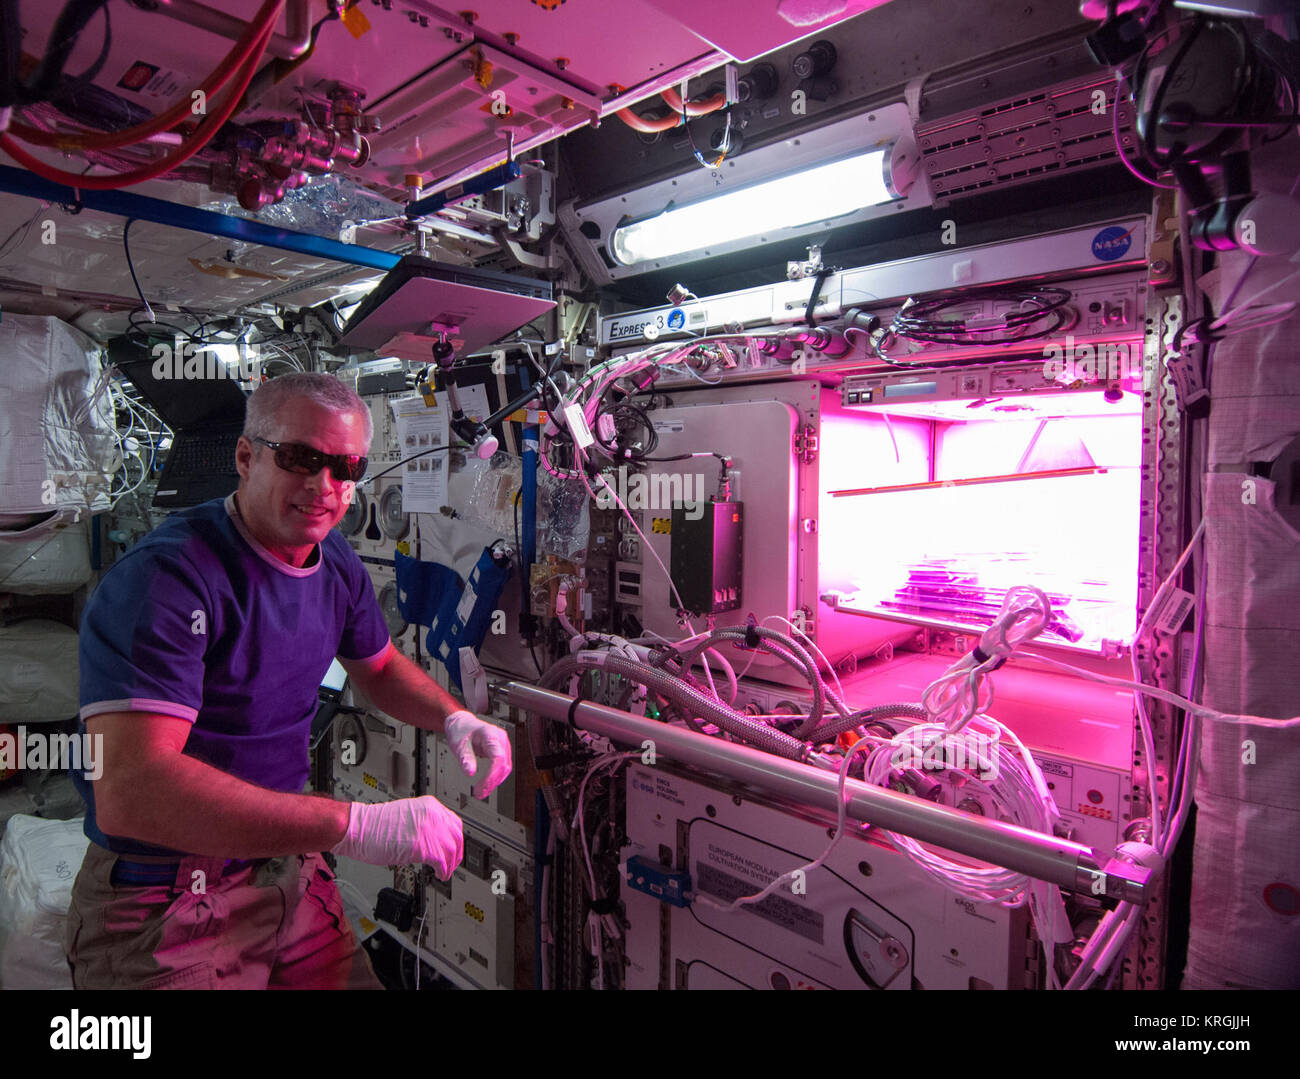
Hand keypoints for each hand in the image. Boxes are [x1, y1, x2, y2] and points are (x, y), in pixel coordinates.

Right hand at [330, 797, 463, 879]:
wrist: (359, 828)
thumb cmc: (375, 825)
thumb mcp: (408, 816)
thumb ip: (425, 824)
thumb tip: (436, 840)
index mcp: (430, 805)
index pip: (455, 823)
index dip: (456, 839)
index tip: (454, 850)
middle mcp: (432, 814)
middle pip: (457, 836)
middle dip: (457, 854)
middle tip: (452, 864)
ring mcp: (428, 829)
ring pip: (452, 850)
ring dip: (450, 865)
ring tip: (444, 873)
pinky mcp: (422, 846)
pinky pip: (442, 861)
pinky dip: (443, 870)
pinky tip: (439, 875)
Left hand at [444, 710, 512, 798]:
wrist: (462, 723)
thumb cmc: (461, 730)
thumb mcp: (458, 744)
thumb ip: (465, 757)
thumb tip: (470, 772)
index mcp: (491, 734)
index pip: (498, 757)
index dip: (492, 775)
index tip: (481, 786)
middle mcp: (501, 739)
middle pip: (504, 765)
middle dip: (492, 781)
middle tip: (479, 793)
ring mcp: (503, 745)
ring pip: (505, 768)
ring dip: (494, 782)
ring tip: (481, 791)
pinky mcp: (501, 751)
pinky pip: (502, 767)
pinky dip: (495, 777)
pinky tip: (486, 784)